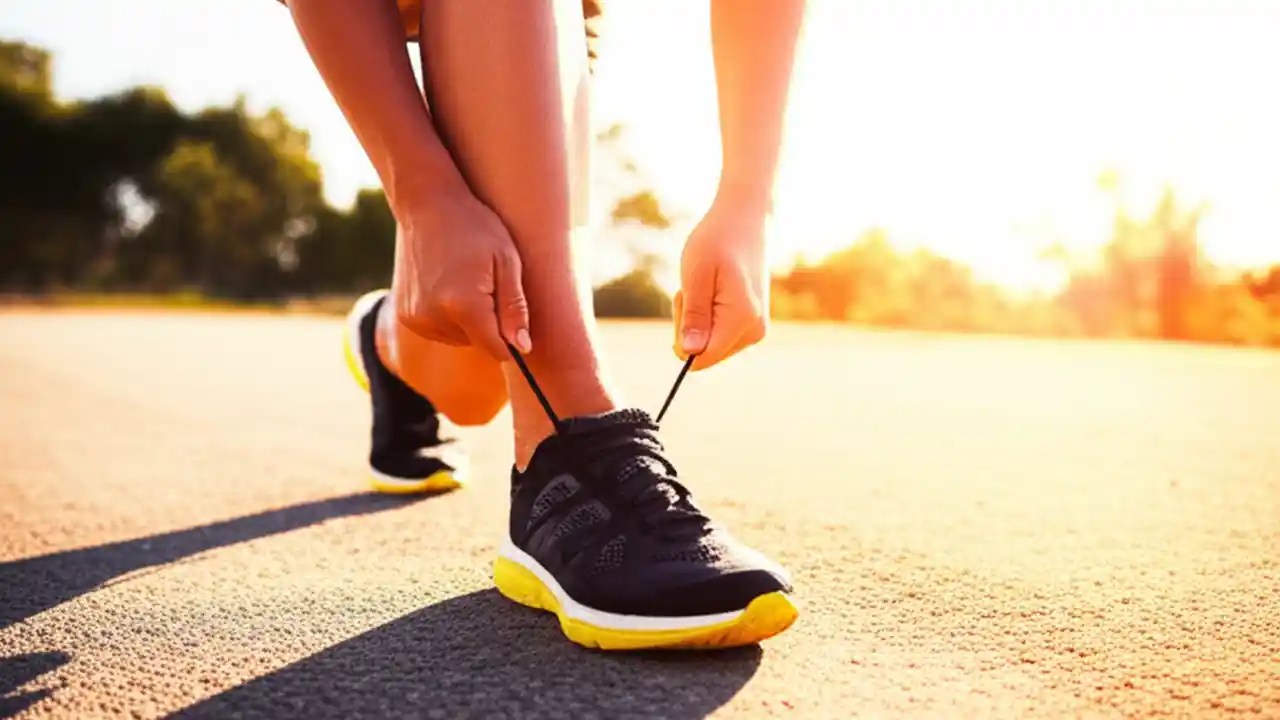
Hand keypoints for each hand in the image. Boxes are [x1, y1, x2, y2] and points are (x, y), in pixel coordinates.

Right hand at [391, 187, 529, 360]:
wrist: (426, 204)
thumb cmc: (474, 226)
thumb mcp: (507, 260)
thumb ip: (515, 308)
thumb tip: (524, 348)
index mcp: (464, 305)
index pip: (497, 350)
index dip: (511, 340)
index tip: (513, 315)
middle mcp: (435, 317)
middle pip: (477, 344)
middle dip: (489, 324)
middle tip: (486, 283)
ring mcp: (416, 318)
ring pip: (458, 339)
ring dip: (468, 322)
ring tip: (465, 281)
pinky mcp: (405, 316)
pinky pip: (439, 332)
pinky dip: (448, 318)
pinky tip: (448, 286)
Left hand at [673, 198, 768, 370]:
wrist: (743, 220)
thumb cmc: (716, 241)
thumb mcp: (696, 275)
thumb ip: (694, 316)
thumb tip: (690, 354)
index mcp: (742, 319)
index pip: (702, 358)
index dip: (682, 337)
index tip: (686, 302)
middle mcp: (754, 331)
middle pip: (705, 353)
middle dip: (689, 326)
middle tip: (693, 289)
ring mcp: (756, 330)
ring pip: (709, 345)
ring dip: (697, 320)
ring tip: (705, 286)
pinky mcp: (752, 325)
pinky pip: (718, 335)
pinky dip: (707, 316)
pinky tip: (713, 289)